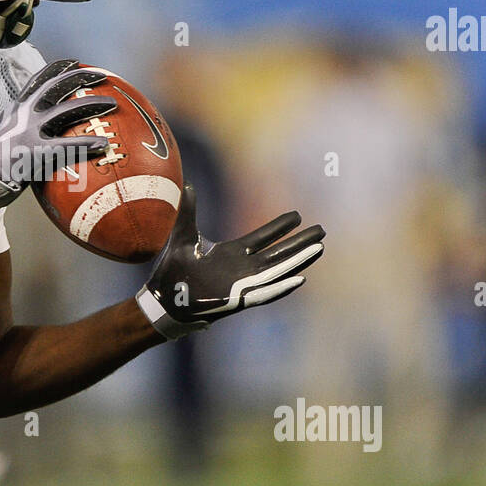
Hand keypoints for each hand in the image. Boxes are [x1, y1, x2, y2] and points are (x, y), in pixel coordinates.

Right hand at [0, 59, 115, 211]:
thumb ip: (5, 125)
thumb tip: (4, 120)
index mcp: (15, 109)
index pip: (38, 81)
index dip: (57, 69)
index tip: (73, 62)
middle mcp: (24, 114)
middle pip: (56, 87)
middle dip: (80, 77)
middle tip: (101, 74)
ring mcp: (30, 131)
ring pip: (67, 110)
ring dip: (91, 104)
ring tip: (111, 103)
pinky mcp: (36, 152)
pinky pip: (68, 146)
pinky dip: (87, 143)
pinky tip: (103, 144)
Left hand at [136, 183, 324, 338]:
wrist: (164, 298)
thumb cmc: (172, 270)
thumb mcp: (182, 235)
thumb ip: (189, 211)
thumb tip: (189, 185)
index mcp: (232, 253)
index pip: (263, 237)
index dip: (280, 227)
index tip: (298, 216)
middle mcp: (243, 268)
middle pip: (279, 253)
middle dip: (300, 243)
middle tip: (321, 231)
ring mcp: (243, 284)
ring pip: (279, 270)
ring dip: (299, 261)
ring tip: (319, 248)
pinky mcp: (238, 299)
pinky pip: (265, 293)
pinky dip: (282, 287)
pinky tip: (300, 279)